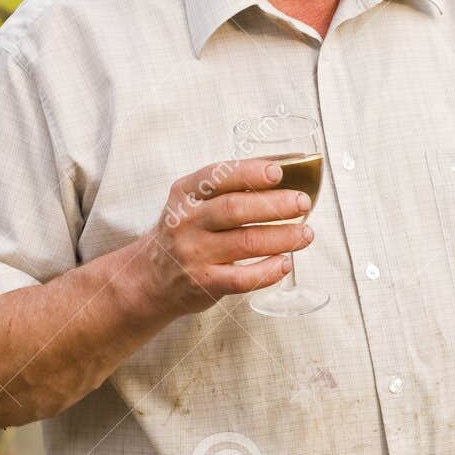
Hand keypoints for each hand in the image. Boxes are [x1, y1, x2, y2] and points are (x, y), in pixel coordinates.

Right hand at [130, 157, 313, 318]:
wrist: (149, 277)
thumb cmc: (183, 233)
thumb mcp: (192, 203)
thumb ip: (226, 189)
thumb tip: (279, 172)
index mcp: (185, 194)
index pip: (218, 177)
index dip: (250, 172)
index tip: (278, 171)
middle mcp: (187, 221)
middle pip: (235, 209)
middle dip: (275, 205)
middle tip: (302, 203)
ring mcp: (194, 253)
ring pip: (246, 242)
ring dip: (282, 237)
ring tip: (305, 234)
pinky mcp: (204, 283)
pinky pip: (243, 278)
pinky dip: (269, 271)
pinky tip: (285, 263)